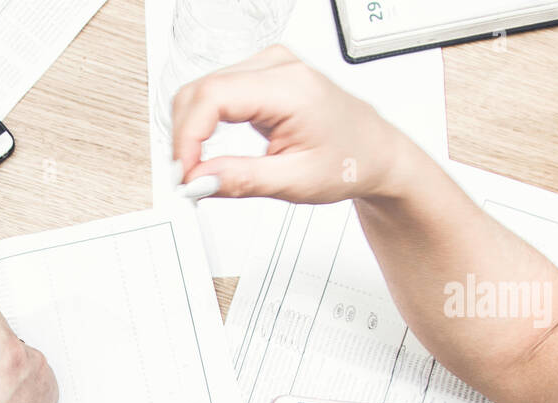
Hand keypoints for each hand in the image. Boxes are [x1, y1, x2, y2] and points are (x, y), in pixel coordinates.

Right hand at [171, 46, 413, 203]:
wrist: (374, 152)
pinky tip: (208, 151)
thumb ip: (242, 180)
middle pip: (200, 90)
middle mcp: (278, 66)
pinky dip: (203, 125)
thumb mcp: (295, 181)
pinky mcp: (261, 76)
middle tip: (187, 179)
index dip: (188, 136)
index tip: (183, 174)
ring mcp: (269, 66)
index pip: (214, 96)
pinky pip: (215, 94)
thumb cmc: (350, 160)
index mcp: (291, 87)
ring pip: (202, 91)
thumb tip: (198, 180)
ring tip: (199, 169)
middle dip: (184, 137)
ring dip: (191, 132)